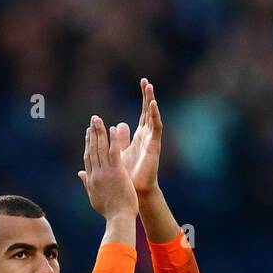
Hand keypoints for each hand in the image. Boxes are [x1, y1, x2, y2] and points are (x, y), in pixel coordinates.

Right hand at [77, 115, 137, 218]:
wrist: (118, 218)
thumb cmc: (109, 211)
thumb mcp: (94, 197)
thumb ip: (86, 183)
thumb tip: (80, 173)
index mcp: (91, 179)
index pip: (88, 157)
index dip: (88, 143)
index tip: (88, 133)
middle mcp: (96, 173)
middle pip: (92, 149)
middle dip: (92, 133)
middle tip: (93, 120)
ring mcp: (105, 172)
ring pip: (101, 148)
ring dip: (99, 132)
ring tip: (98, 120)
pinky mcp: (116, 172)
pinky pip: (114, 152)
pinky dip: (113, 140)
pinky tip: (112, 128)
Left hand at [115, 78, 161, 196]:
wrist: (134, 192)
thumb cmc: (128, 176)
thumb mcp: (120, 153)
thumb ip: (119, 139)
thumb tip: (117, 126)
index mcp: (139, 137)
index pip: (142, 113)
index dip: (143, 99)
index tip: (142, 82)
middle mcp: (146, 137)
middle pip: (148, 112)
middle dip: (147, 96)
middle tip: (145, 80)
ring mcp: (151, 141)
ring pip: (152, 117)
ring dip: (151, 102)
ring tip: (149, 87)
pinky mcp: (154, 147)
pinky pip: (156, 128)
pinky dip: (154, 116)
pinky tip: (152, 105)